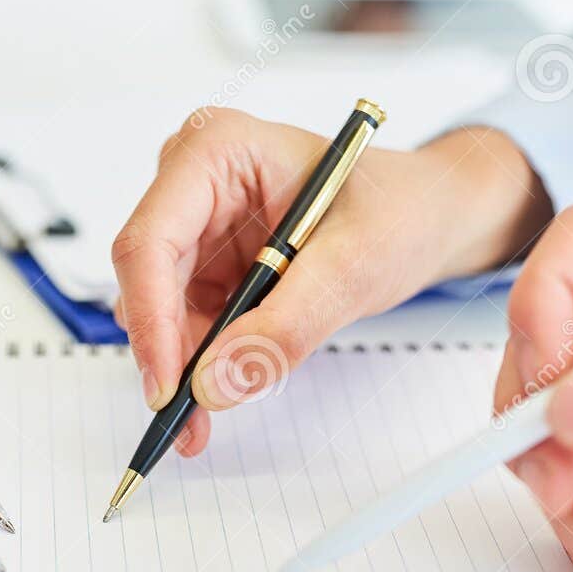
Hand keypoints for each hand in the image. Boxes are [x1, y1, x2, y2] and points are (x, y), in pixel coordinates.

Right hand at [112, 110, 548, 454]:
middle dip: (164, 354)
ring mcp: (196, 227)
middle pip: (146, 279)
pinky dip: (197, 366)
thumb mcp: (352, 267)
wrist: (426, 216)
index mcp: (218, 150)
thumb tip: (217, 384)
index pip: (153, 240)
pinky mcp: (207, 268)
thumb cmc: (398, 209)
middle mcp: (192, 184)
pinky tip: (216, 393)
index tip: (169, 387)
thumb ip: (283, 327)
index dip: (150, 318)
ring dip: (179, 369)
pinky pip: (183, 325)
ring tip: (203, 421)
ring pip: (158, 311)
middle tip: (184, 419)